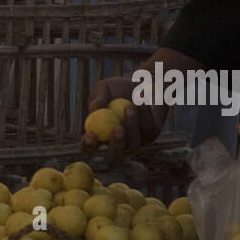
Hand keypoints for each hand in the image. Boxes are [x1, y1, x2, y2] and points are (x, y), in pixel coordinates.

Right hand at [82, 48, 203, 161]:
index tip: (90, 135)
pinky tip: (142, 104)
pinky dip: (143, 115)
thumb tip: (93, 108)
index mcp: (100, 134)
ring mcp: (135, 142)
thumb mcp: (105, 87)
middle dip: (116, 144)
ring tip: (130, 106)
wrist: (143, 82)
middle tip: (117, 128)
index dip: (88, 146)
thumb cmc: (119, 87)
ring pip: (133, 142)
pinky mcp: (151, 136)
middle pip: (115, 156)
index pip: (90, 148)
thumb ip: (97, 96)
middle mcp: (117, 142)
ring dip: (131, 123)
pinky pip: (147, 130)